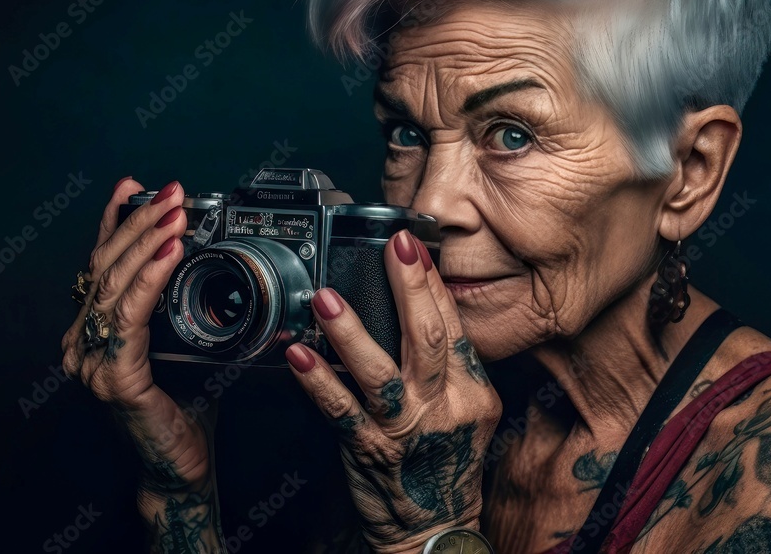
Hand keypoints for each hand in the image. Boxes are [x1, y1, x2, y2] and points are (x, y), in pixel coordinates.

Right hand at [61, 178, 212, 495]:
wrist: (182, 462)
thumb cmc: (186, 404)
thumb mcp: (185, 339)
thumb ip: (180, 304)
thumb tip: (202, 260)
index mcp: (97, 330)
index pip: (102, 264)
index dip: (118, 222)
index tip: (136, 187)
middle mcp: (84, 342)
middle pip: (106, 266)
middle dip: (140, 222)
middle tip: (171, 192)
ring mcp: (92, 360)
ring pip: (115, 284)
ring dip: (148, 242)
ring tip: (174, 213)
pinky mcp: (113, 377)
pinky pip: (130, 316)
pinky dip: (151, 279)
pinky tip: (170, 253)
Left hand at [286, 229, 501, 553]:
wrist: (434, 526)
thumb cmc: (447, 462)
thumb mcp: (469, 409)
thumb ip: (452, 363)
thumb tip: (423, 301)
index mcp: (473, 391)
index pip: (452, 326)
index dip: (430, 283)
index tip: (410, 245)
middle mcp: (444, 408)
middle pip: (426, 339)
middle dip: (409, 288)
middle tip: (390, 249)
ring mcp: (406, 431)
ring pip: (380, 374)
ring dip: (350, 333)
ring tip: (324, 299)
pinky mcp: (370, 452)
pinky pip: (340, 412)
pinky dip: (318, 381)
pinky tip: (297, 355)